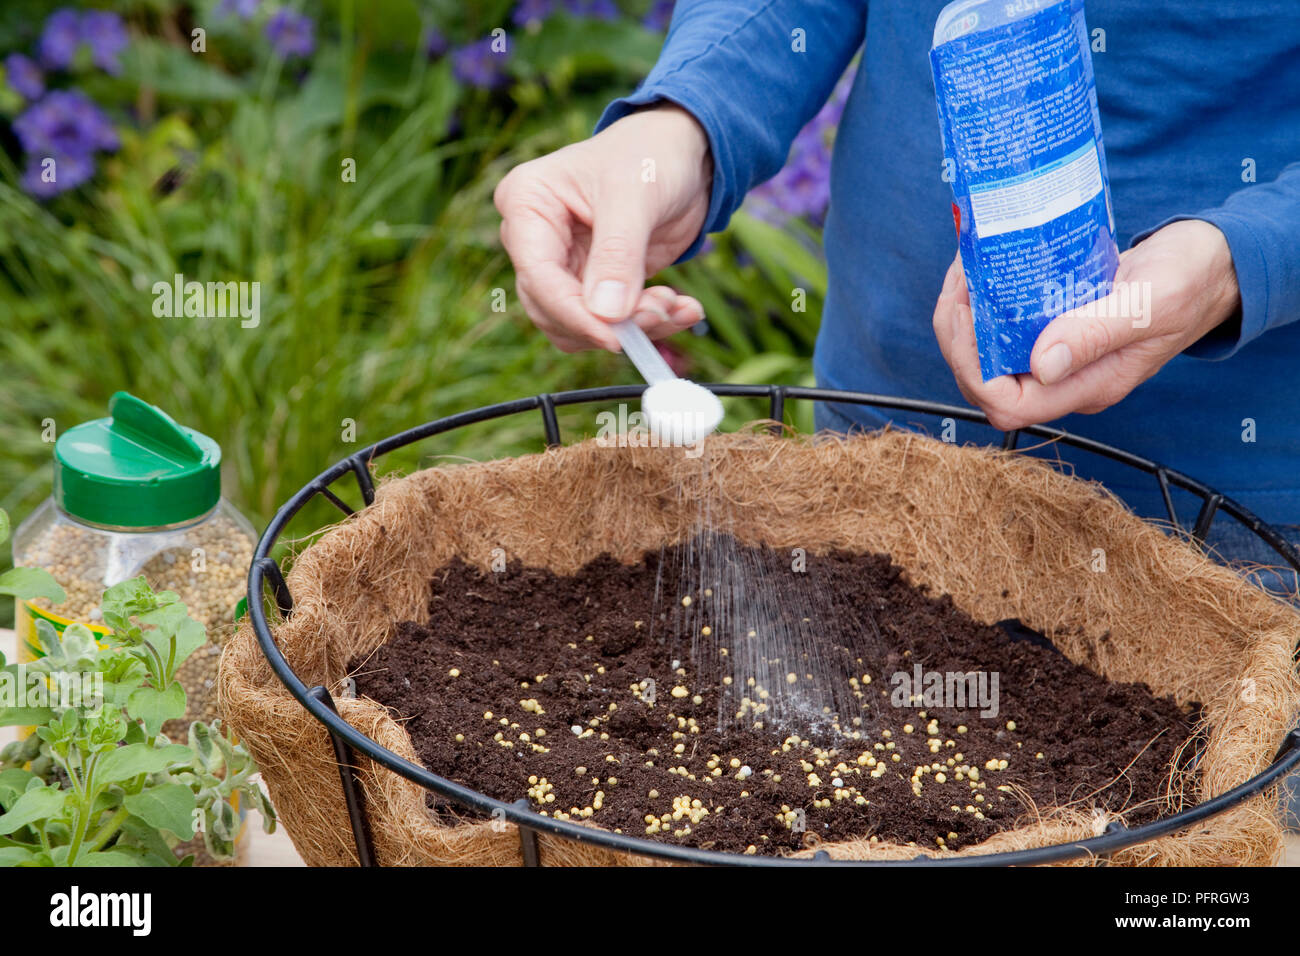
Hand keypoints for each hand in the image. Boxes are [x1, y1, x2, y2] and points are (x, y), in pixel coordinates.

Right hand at [494, 103, 713, 352]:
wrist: (683, 154)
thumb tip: (605, 315)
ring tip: (677, 306)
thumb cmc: (651, 153)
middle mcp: (534, 240)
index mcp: (527, 203)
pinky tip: (683, 309)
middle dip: (609, 323)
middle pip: (553, 310)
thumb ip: (618, 254)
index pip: (538, 275)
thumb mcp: (635, 196)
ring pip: (582, 325)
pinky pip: (610, 324)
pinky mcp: (593, 286)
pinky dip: (648, 325)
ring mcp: (563, 266)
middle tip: (662, 312)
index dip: (574, 314)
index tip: (616, 337)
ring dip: (634, 327)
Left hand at [932, 219, 1240, 430]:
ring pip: (992, 354)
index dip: (972, 367)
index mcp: (1088, 386)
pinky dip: (989, 301)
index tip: (964, 312)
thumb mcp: (1149, 304)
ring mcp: (1061, 356)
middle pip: (987, 382)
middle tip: (961, 281)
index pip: (1007, 404)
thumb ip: (1095, 334)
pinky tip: (987, 268)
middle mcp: (1067, 379)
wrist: (1213, 264)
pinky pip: (1009, 328)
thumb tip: (1041, 365)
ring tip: (969, 268)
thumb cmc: (1191, 284)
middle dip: (959, 336)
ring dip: (969, 316)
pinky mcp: (1058, 328)